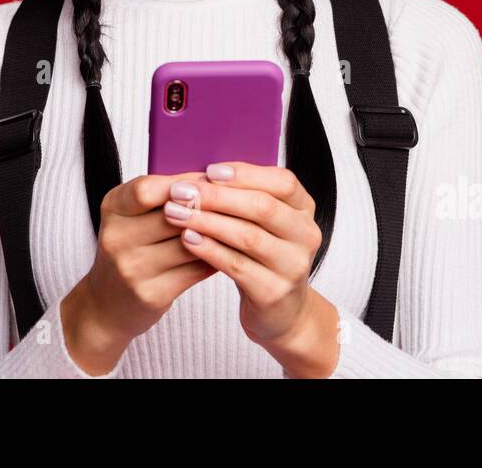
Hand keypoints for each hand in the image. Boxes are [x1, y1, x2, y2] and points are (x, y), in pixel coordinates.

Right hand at [63, 170, 217, 374]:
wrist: (106, 304)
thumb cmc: (130, 248)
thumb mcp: (133, 215)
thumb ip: (164, 196)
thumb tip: (212, 179)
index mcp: (113, 208)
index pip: (147, 190)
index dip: (182, 184)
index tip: (209, 181)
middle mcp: (116, 238)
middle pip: (172, 215)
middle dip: (206, 207)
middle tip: (235, 201)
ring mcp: (132, 268)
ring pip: (189, 243)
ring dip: (217, 233)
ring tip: (238, 224)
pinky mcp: (150, 294)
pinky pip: (195, 269)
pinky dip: (216, 257)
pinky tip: (229, 250)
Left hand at [162, 162, 335, 374]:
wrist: (280, 311)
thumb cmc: (263, 256)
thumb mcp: (263, 223)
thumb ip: (244, 197)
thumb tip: (202, 173)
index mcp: (304, 209)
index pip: (282, 182)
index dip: (245, 174)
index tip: (209, 171)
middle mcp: (306, 235)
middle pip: (262, 207)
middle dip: (217, 197)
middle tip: (182, 192)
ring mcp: (293, 265)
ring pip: (247, 236)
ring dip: (207, 222)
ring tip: (176, 213)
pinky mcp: (274, 292)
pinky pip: (237, 265)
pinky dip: (209, 250)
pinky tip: (188, 240)